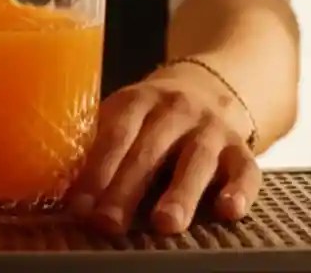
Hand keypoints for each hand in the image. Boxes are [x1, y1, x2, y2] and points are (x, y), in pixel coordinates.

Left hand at [69, 64, 260, 235]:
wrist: (209, 87)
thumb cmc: (151, 116)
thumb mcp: (123, 116)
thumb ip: (99, 146)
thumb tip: (65, 194)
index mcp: (138, 101)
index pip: (114, 136)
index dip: (96, 172)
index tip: (80, 206)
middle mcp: (177, 110)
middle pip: (149, 152)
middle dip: (126, 190)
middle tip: (109, 223)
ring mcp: (211, 129)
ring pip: (197, 160)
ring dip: (181, 192)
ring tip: (166, 223)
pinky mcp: (241, 149)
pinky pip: (245, 169)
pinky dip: (240, 190)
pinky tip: (229, 210)